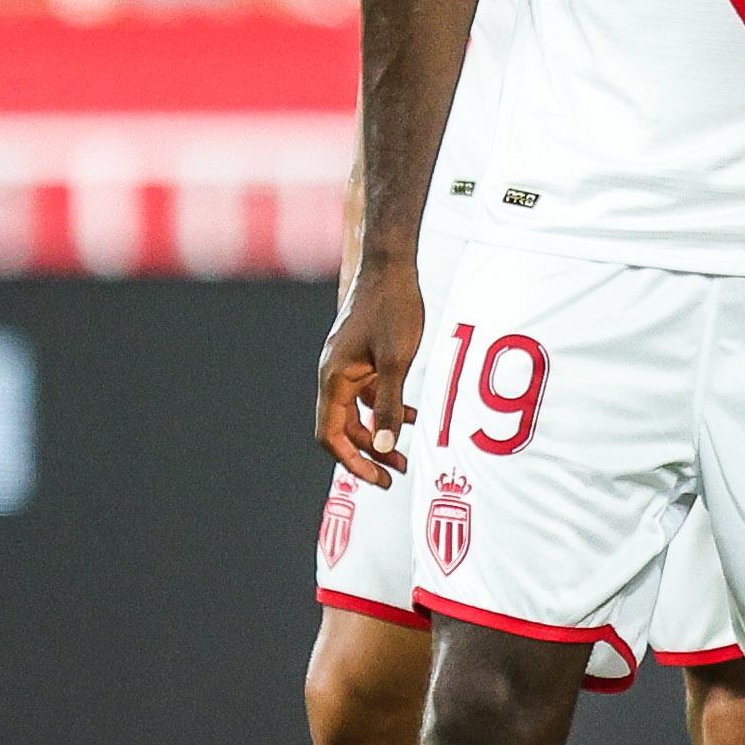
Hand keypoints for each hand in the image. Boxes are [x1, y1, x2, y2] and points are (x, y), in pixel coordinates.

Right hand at [317, 253, 428, 481]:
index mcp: (334, 379)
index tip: (376, 479)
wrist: (391, 265)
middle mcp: (335, 375)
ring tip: (405, 456)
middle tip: (395, 475)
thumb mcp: (397, 362)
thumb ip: (390, 406)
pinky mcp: (363, 358)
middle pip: (344, 429)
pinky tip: (413, 416)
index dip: (352, 462)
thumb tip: (383, 448)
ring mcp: (348, 366)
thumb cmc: (393, 309)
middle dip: (369, 455)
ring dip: (380, 435)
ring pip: (358, 413)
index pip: (331, 435)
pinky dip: (387, 409)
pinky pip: (369, 394)